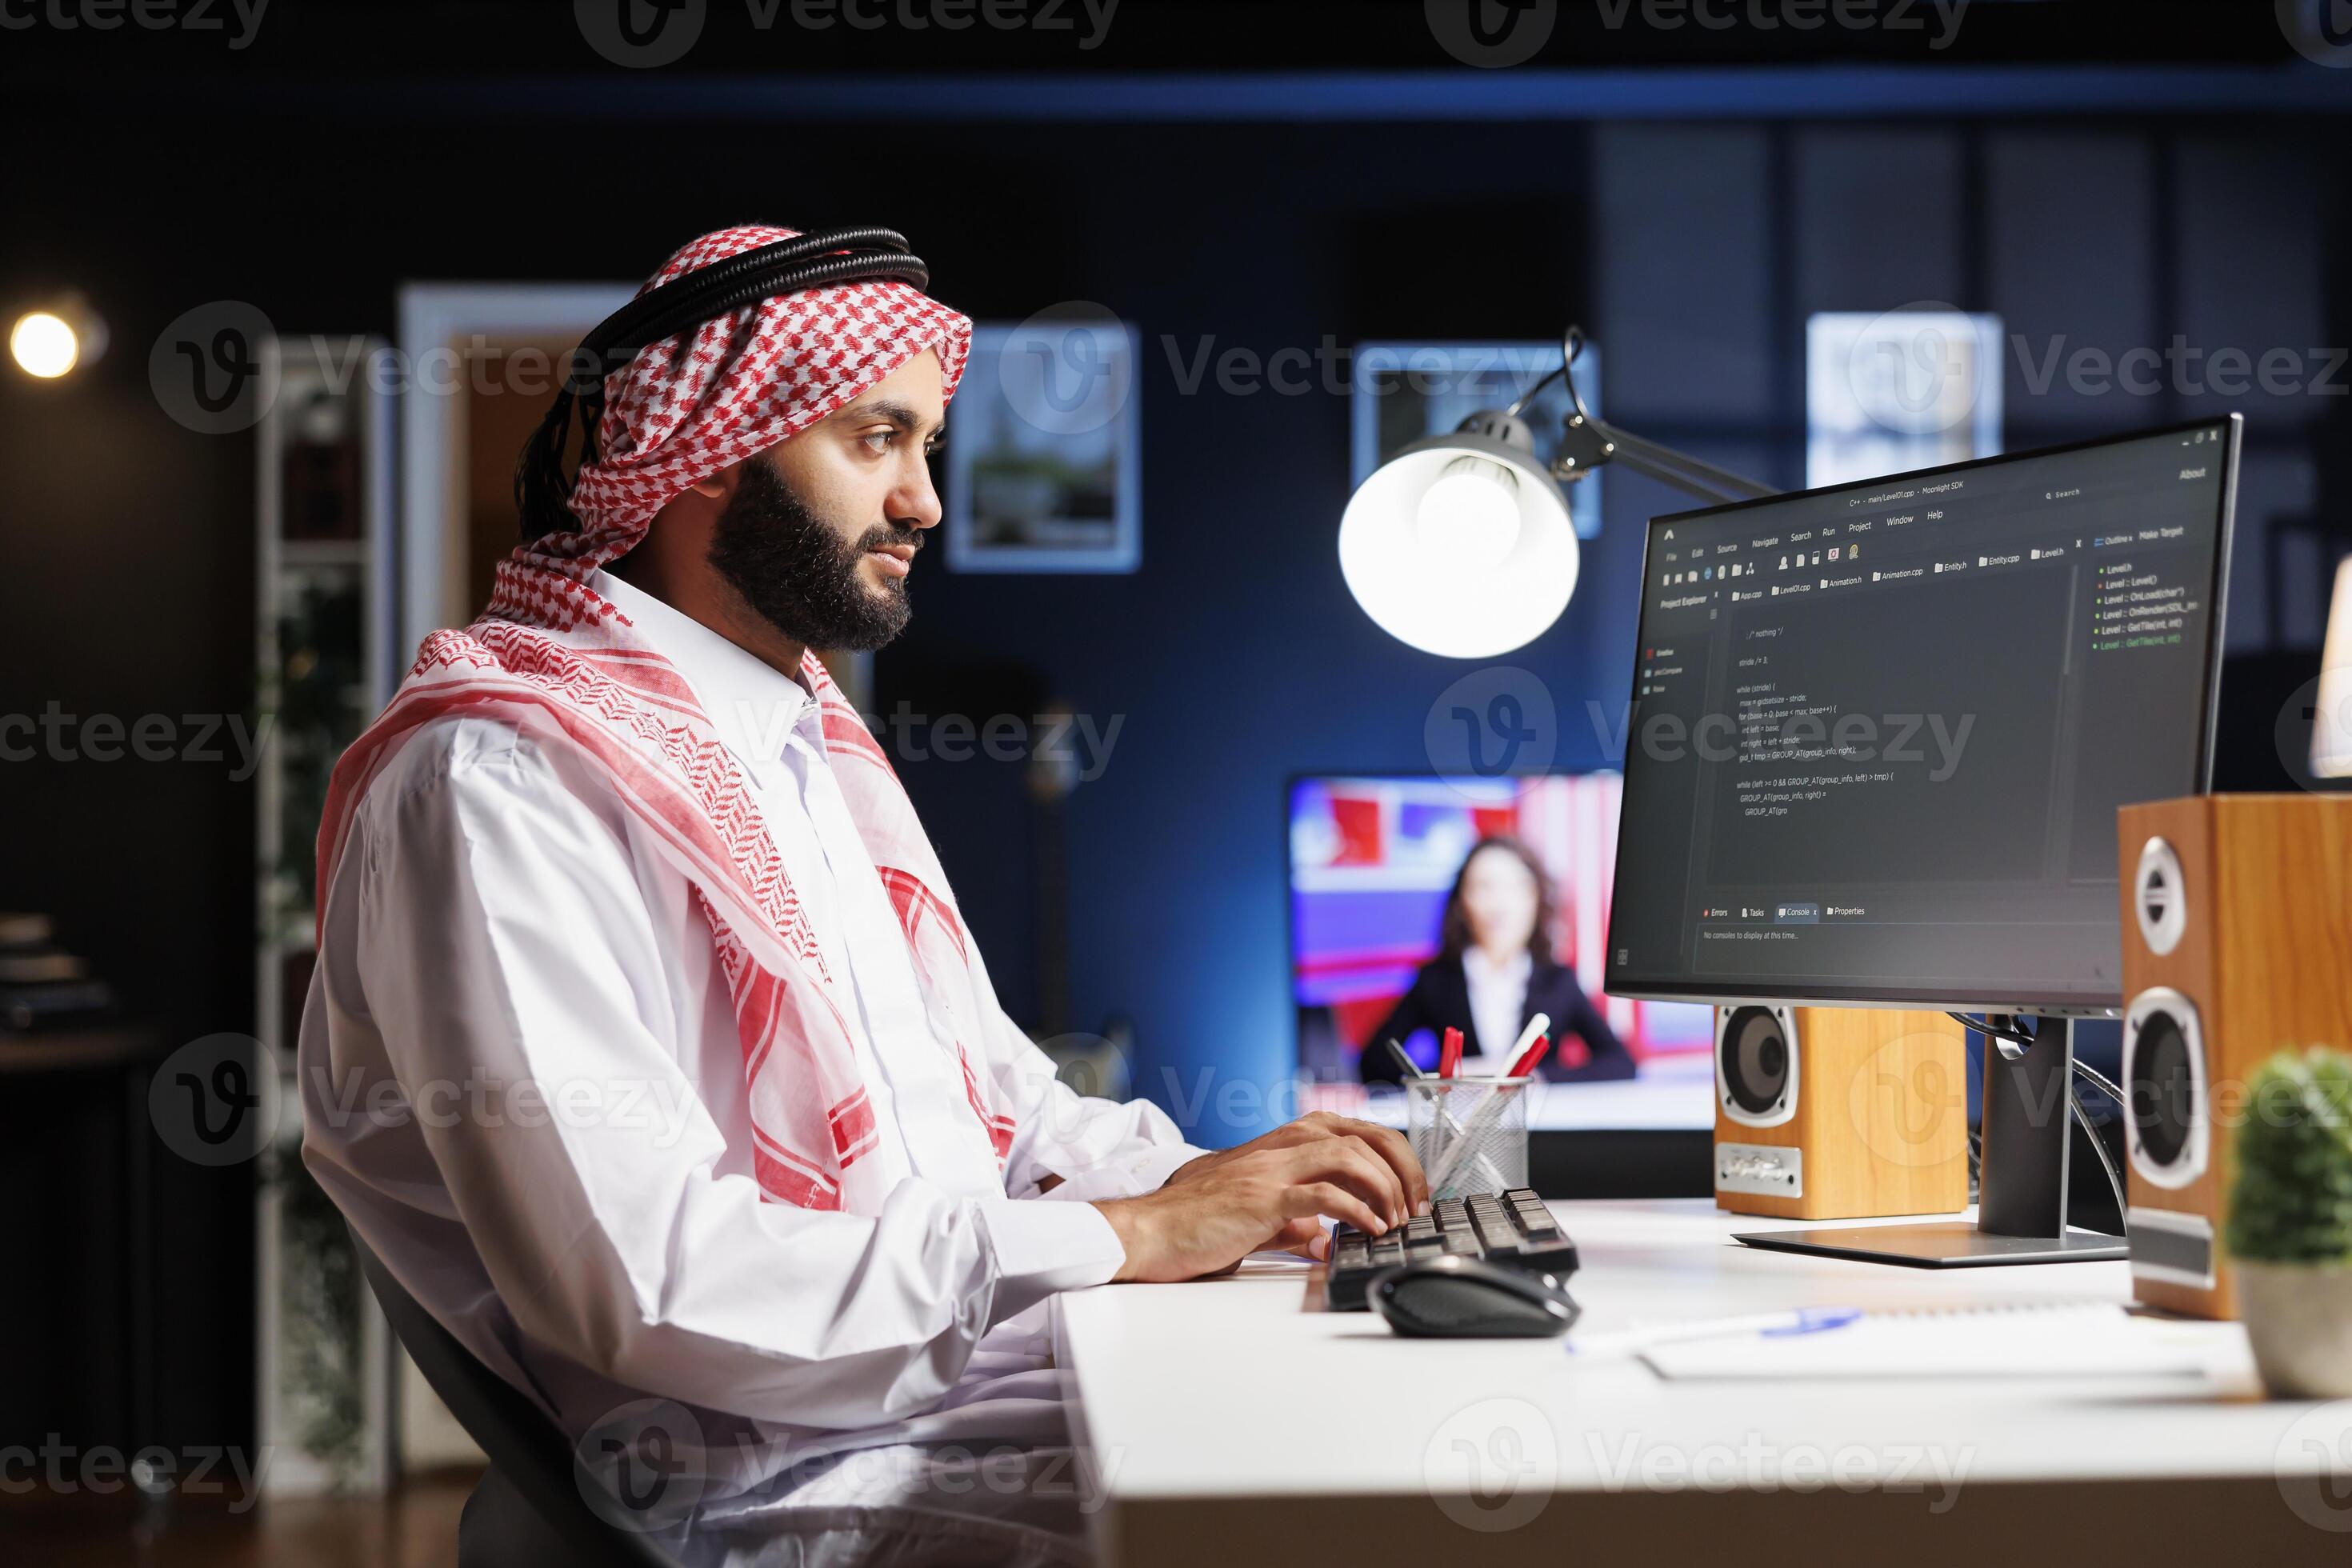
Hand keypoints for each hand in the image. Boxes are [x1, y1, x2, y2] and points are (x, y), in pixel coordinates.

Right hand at [1164, 1111, 1428, 1219]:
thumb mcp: (1259, 1215)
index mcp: (1285, 1143)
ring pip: (1350, 1156)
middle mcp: (1283, 1145)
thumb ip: (1296, 1225)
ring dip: (1385, 1189)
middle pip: (1365, 1136)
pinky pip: (1325, 1195)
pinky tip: (1369, 1230)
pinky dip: (1357, 1211)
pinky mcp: (1264, 1198)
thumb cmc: (1198, 1221)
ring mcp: (1273, 1168)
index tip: (1414, 1192)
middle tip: (1416, 1206)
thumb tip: (1325, 1241)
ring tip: (1395, 1220)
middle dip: (1403, 1169)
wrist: (1151, 1229)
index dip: (1396, 1158)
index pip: (1358, 1132)